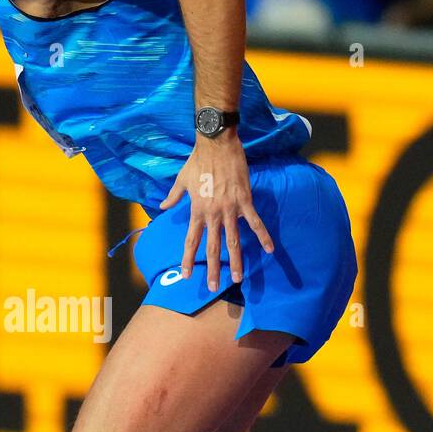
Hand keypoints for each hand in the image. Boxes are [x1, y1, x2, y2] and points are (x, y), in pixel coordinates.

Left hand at [159, 131, 273, 289]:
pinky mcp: (245, 200)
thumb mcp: (181, 180)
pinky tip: (270, 249)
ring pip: (233, 240)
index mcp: (196, 210)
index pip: (191, 240)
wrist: (216, 144)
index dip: (188, 258)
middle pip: (212, 246)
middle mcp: (212, 213)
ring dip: (236, 261)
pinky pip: (255, 222)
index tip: (187, 275)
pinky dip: (262, 236)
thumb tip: (162, 206)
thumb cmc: (198, 160)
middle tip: (212, 287)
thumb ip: (173, 196)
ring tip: (238, 278)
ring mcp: (230, 208)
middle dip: (212, 268)